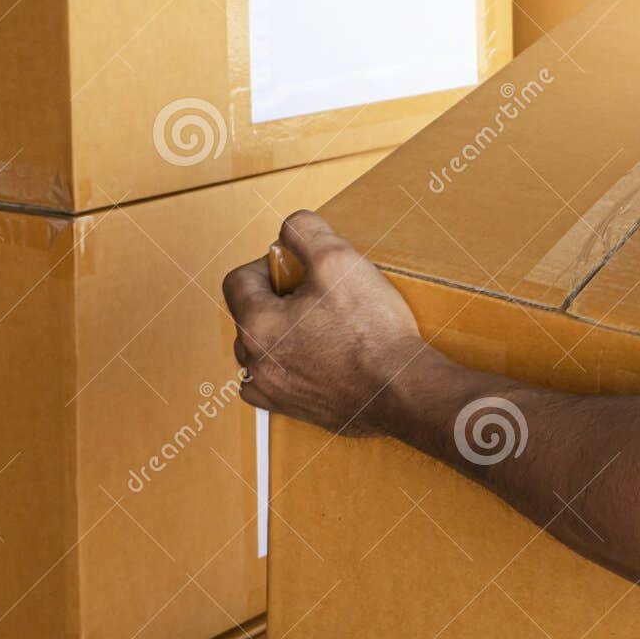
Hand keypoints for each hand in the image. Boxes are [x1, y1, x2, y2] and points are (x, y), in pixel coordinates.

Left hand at [222, 210, 425, 435]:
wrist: (401, 391)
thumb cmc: (371, 332)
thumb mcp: (338, 259)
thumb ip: (304, 231)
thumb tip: (290, 228)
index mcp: (256, 325)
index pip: (238, 279)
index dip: (270, 264)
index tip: (301, 268)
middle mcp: (255, 363)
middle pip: (251, 315)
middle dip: (278, 299)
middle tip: (320, 296)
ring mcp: (273, 391)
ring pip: (263, 349)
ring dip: (284, 333)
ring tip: (325, 327)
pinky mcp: (295, 410)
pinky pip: (278, 381)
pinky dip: (293, 366)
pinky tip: (322, 358)